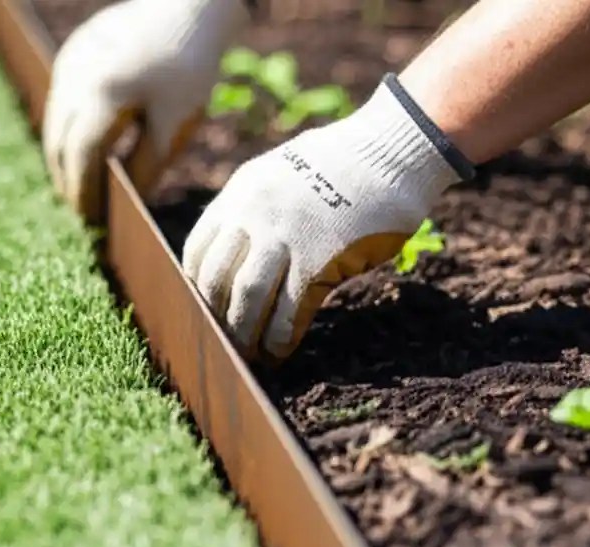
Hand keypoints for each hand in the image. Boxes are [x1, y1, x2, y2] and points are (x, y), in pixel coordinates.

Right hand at [43, 0, 247, 222]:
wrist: (191, 6)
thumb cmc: (190, 66)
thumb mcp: (176, 121)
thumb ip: (149, 164)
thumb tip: (127, 201)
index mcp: (104, 93)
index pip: (82, 156)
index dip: (84, 191)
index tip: (91, 218)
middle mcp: (77, 74)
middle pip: (60, 141)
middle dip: (69, 179)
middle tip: (83, 210)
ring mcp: (71, 59)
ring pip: (56, 121)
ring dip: (65, 156)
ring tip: (82, 185)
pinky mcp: (74, 51)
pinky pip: (63, 99)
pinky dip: (69, 128)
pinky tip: (84, 149)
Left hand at [182, 78, 469, 359]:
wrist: (393, 150)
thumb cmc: (346, 163)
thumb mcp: (284, 172)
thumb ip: (257, 206)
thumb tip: (241, 248)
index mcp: (242, 191)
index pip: (199, 249)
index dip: (197, 287)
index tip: (204, 308)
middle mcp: (255, 213)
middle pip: (216, 278)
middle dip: (216, 317)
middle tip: (223, 341)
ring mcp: (286, 236)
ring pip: (247, 297)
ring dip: (244, 332)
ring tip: (249, 354)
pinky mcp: (320, 258)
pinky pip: (289, 308)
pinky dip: (280, 335)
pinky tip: (279, 350)